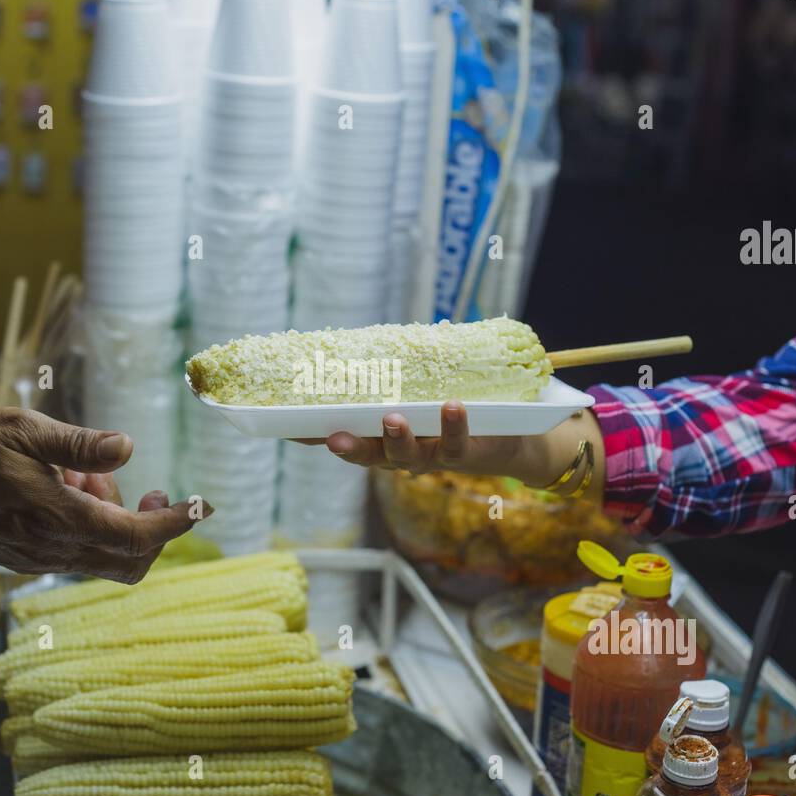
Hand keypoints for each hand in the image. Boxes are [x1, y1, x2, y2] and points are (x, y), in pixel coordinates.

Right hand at [0, 408, 209, 583]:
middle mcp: (55, 548)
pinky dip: (92, 524)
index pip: (136, 535)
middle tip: (153, 489)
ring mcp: (42, 560)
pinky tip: (65, 487)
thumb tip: (127, 447)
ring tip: (81, 473)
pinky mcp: (30, 560)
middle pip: (131, 559)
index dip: (176, 523)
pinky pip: (80, 552)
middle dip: (152, 526)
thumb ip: (79, 444)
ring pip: (106, 556)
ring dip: (115, 518)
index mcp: (59, 518)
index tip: (203, 505)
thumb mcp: (25, 429)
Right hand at [307, 400, 563, 485]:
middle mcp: (400, 454)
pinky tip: (451, 406)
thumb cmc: (450, 410)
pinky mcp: (465, 453)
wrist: (510, 440)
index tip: (286, 427)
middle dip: (351, 449)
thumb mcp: (417, 391)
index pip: (343, 438)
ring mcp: (431, 457)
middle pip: (369, 456)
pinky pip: (456, 443)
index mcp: (380, 439)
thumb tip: (361, 338)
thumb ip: (392, 375)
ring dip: (398, 438)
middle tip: (334, 438)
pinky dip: (453, 424)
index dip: (313, 437)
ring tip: (392, 417)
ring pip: (409, 456)